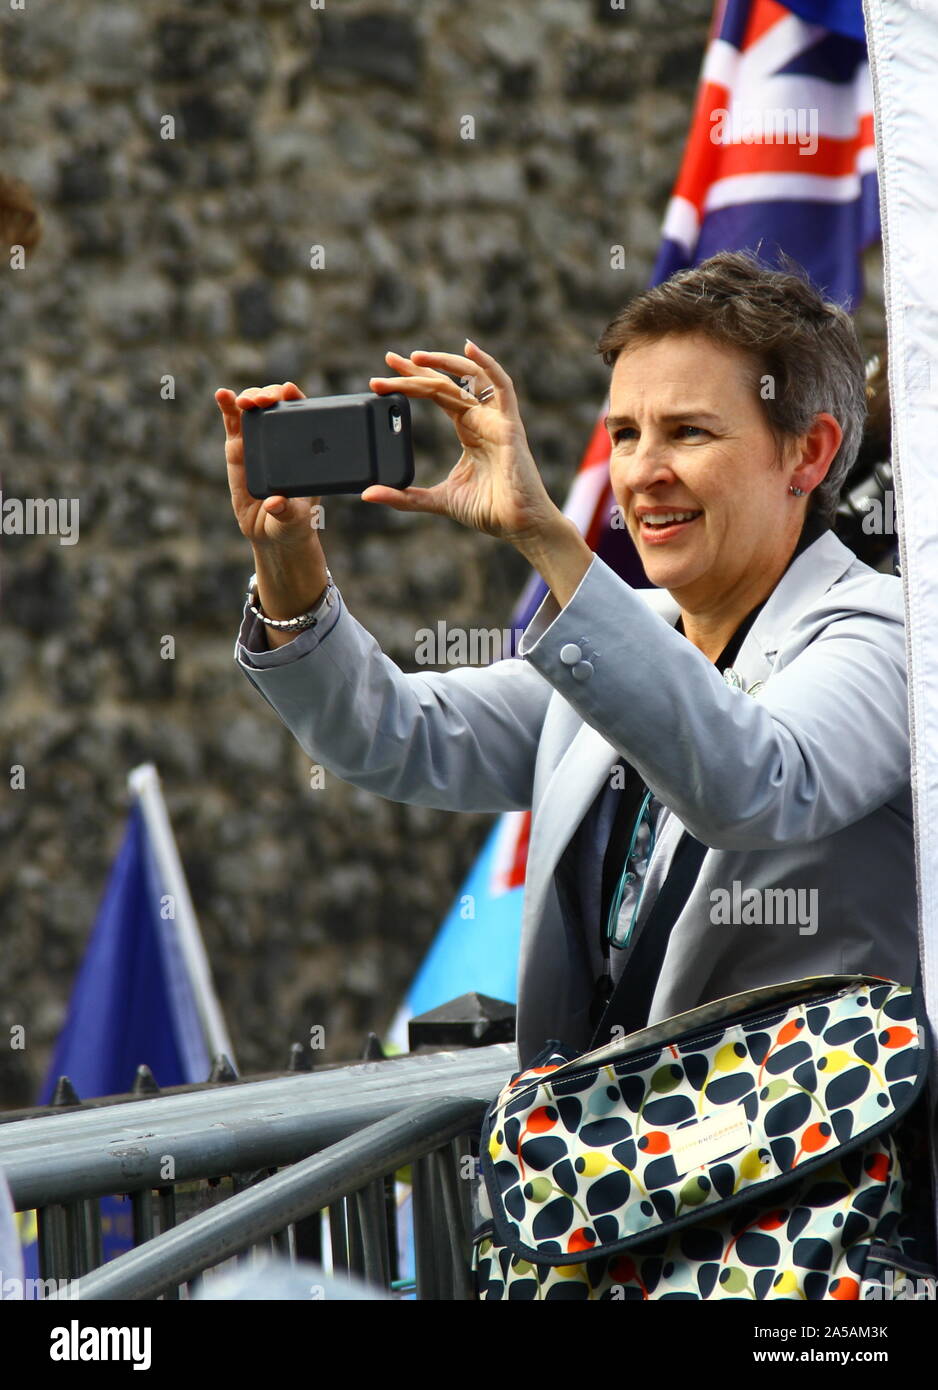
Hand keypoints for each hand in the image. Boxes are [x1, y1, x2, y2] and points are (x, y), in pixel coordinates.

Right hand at [215, 381, 321, 553]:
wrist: (272, 535)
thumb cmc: (293, 522)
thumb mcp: (295, 519)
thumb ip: (286, 512)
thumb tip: (275, 504)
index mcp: (304, 449)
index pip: (303, 414)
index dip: (295, 398)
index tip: (287, 391)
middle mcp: (282, 440)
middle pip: (276, 406)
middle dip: (269, 396)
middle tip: (263, 400)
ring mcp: (259, 443)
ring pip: (254, 410)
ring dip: (248, 398)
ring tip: (242, 400)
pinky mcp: (238, 450)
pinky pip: (233, 425)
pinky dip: (227, 408)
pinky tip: (222, 394)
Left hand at [364, 340, 561, 547]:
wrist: (519, 526)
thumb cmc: (489, 512)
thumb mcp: (437, 500)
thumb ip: (403, 496)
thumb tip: (368, 494)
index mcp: (468, 431)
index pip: (437, 395)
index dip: (411, 382)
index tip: (381, 377)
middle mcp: (481, 420)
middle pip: (445, 383)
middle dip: (416, 370)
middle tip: (388, 360)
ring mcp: (496, 419)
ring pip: (468, 378)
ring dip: (442, 363)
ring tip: (413, 357)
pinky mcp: (509, 424)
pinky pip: (501, 385)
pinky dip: (487, 364)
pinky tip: (468, 348)